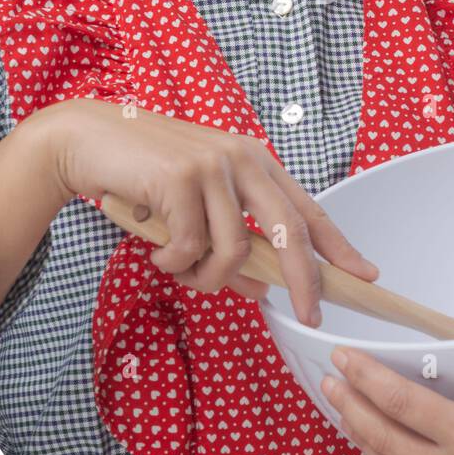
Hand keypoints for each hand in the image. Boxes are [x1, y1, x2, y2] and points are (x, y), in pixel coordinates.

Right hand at [27, 97, 377, 326]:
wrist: (88, 140)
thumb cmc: (142, 174)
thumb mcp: (195, 208)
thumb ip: (230, 242)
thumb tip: (260, 289)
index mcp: (253, 161)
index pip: (307, 208)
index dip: (338, 245)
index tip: (365, 275)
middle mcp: (241, 158)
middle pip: (290, 230)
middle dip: (302, 280)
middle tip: (306, 314)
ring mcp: (212, 166)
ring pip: (234, 250)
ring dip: (206, 277)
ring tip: (178, 268)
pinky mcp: (181, 179)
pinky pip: (190, 248)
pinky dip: (173, 264)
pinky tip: (156, 253)